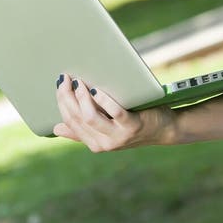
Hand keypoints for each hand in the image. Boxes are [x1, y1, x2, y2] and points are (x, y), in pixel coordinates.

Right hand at [53, 73, 177, 151]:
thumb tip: (57, 127)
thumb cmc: (134, 124)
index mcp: (94, 144)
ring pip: (90, 117)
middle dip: (67, 97)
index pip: (70, 122)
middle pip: (77, 118)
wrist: (165, 129)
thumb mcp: (107, 129)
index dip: (62, 103)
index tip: (60, 84)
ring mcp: (119, 136)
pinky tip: (96, 89)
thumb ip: (84, 130)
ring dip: (82, 97)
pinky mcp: (133, 125)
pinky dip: (103, 100)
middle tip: (65, 78)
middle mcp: (104, 143)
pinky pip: (114, 112)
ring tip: (79, 82)